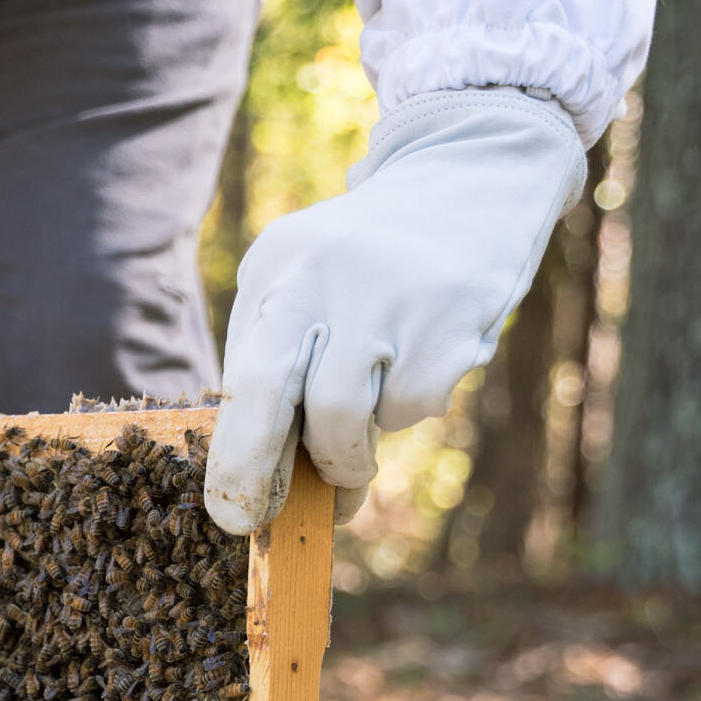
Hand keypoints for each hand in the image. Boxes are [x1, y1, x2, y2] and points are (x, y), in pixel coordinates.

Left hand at [204, 89, 586, 534]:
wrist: (470, 184)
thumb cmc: (364, 263)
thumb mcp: (300, 284)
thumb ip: (273, 362)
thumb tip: (254, 473)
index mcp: (278, 269)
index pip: (243, 375)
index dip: (235, 456)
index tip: (231, 513)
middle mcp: (324, 277)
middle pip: (277, 394)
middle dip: (261, 469)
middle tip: (266, 515)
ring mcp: (390, 297)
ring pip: (348, 418)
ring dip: (347, 451)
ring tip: (358, 430)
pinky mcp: (451, 319)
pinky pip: (412, 406)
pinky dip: (405, 411)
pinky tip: (413, 368)